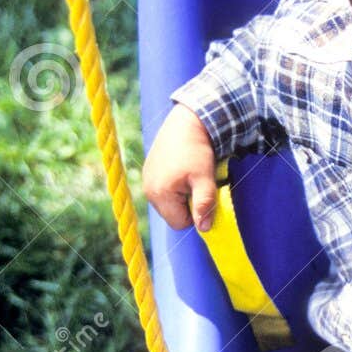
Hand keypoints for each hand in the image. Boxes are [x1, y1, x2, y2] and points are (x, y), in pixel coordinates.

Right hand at [142, 104, 218, 231]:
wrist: (187, 122)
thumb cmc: (197, 151)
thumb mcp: (205, 178)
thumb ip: (204, 204)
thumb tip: (204, 229)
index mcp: (160, 194)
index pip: (179, 223)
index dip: (195, 214)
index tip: (202, 195)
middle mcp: (148, 189)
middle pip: (172, 214)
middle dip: (187, 204)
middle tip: (197, 184)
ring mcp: (146, 180)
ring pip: (168, 202)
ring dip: (181, 195)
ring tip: (189, 175)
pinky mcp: (148, 171)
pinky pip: (162, 190)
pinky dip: (174, 185)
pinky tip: (181, 169)